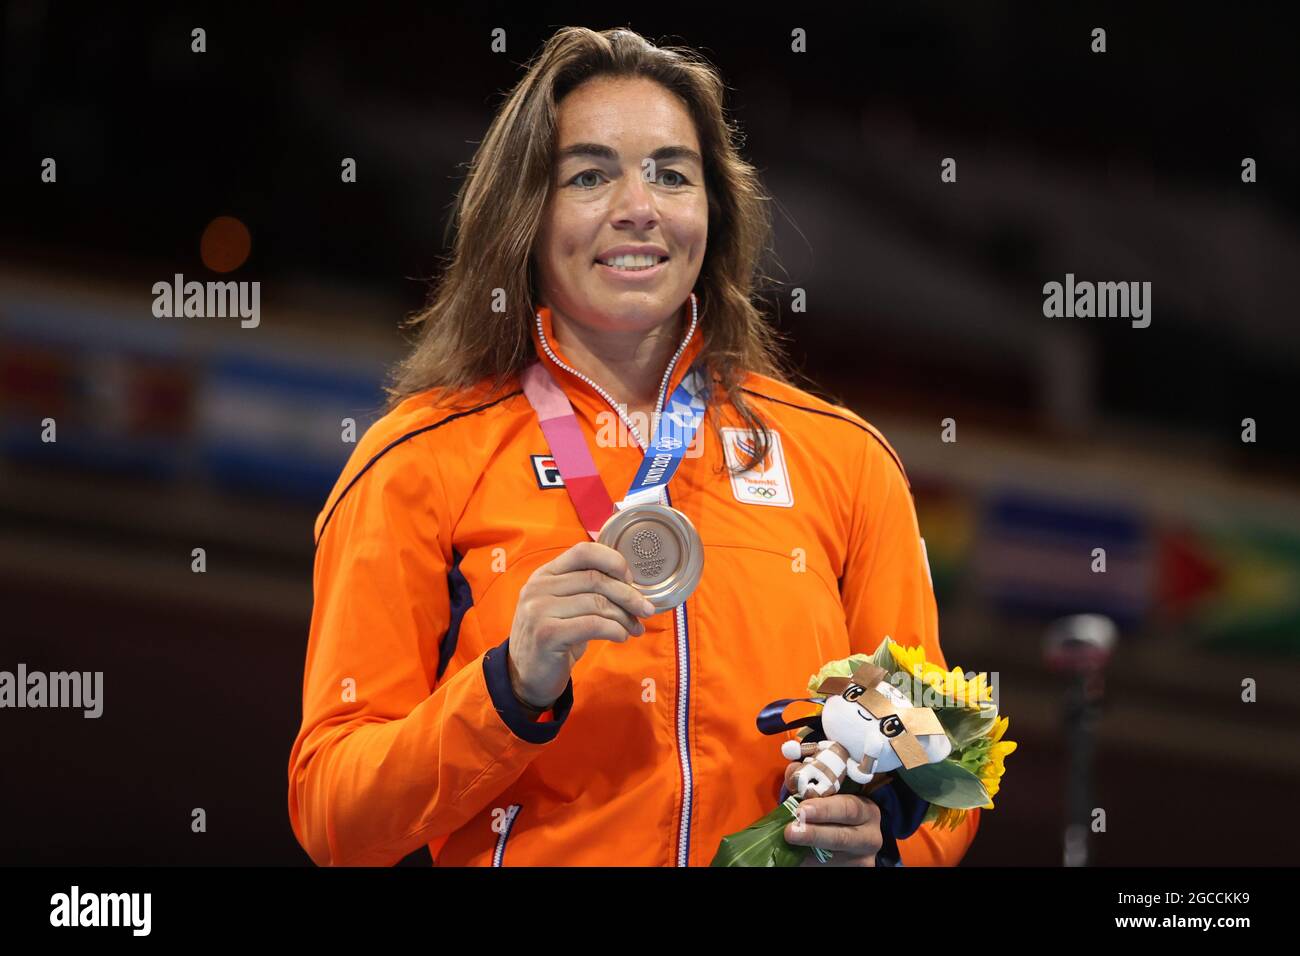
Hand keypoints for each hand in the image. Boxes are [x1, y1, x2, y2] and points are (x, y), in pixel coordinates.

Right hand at [507, 541, 656, 707]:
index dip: (612, 561)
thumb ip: (586, 590)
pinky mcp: (547, 634)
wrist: (525, 676)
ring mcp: (539, 610)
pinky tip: (621, 637)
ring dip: (624, 617)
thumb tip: (631, 586)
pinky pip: (594, 625)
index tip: (630, 578)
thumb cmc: (553, 640)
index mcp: (545, 574)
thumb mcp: (564, 607)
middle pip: (596, 579)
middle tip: (647, 610)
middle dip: (628, 595)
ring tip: (634, 629)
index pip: (583, 551)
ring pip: (598, 603)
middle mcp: (538, 587)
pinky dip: (615, 630)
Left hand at [782, 761, 882, 865]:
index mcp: (866, 810)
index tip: (802, 809)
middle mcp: (870, 837)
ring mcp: (861, 859)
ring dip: (808, 852)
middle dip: (814, 834)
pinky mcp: (851, 871)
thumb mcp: (831, 792)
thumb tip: (793, 772)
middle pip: (842, 838)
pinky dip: (809, 862)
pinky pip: (828, 868)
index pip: (849, 808)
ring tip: (788, 845)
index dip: (825, 809)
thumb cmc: (836, 807)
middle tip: (790, 831)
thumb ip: (811, 780)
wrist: (850, 834)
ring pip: (833, 858)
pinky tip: (795, 856)